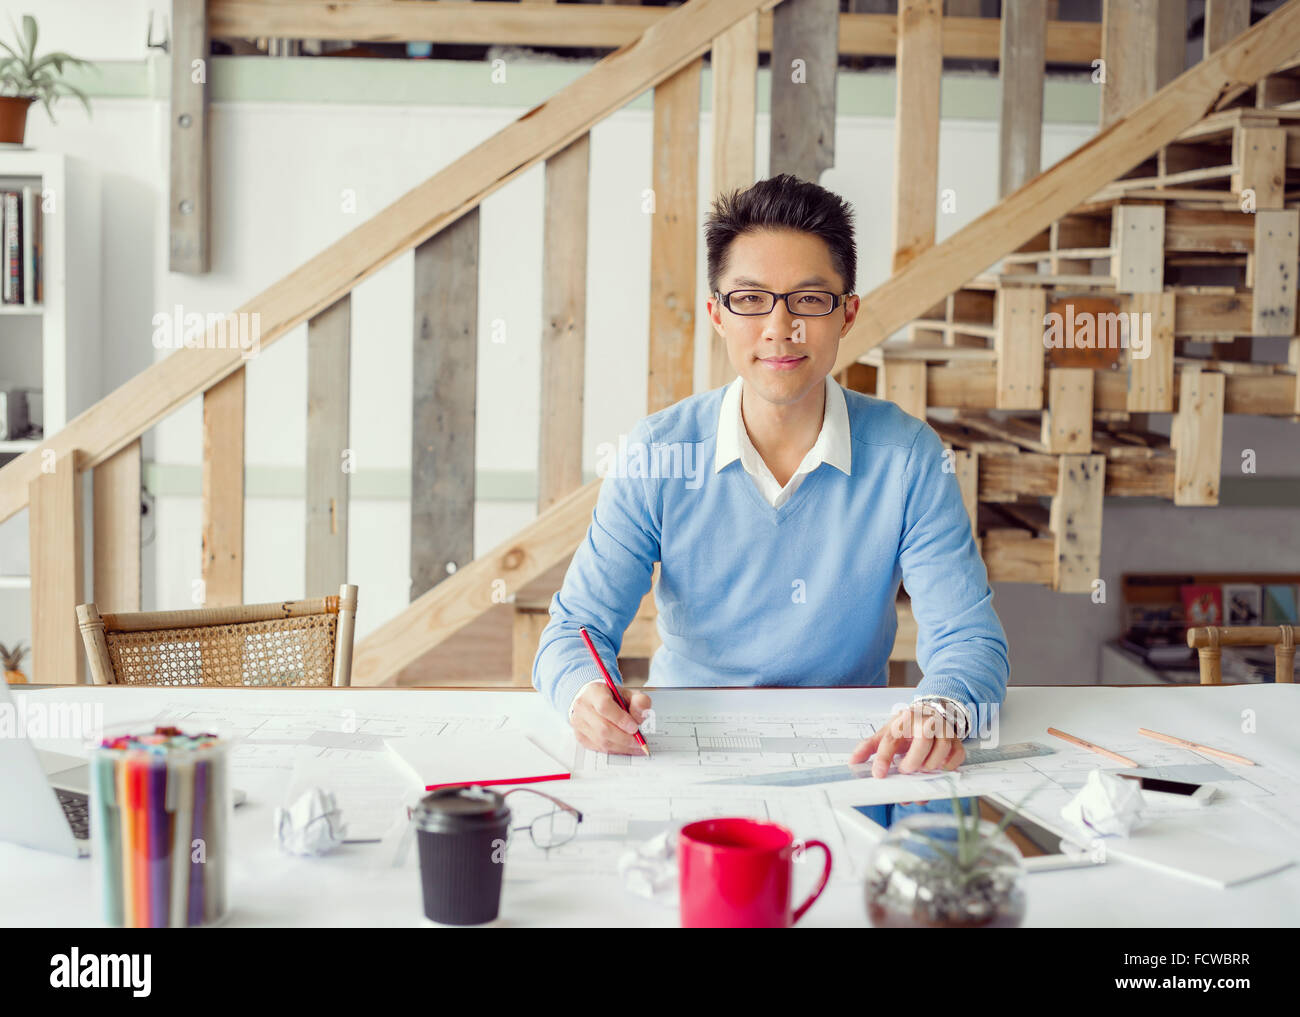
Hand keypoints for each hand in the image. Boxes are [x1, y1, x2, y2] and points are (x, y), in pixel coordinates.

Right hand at [571, 684, 651, 755]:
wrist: (594, 701)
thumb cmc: (611, 697)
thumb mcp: (629, 694)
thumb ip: (639, 701)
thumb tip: (642, 713)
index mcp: (594, 692)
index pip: (604, 706)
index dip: (620, 719)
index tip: (634, 727)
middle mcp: (582, 707)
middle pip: (603, 728)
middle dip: (624, 738)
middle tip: (639, 741)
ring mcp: (579, 723)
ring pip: (601, 741)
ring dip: (622, 747)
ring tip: (636, 747)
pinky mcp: (580, 736)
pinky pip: (599, 748)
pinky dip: (615, 750)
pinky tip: (626, 748)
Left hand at [848, 703, 965, 802]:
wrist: (930, 712)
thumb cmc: (907, 726)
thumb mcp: (886, 732)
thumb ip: (869, 747)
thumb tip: (853, 761)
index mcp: (902, 721)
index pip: (891, 739)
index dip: (883, 758)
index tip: (878, 774)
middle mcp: (924, 723)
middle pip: (922, 740)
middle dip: (914, 761)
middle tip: (906, 771)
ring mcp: (943, 730)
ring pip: (942, 748)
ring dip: (931, 765)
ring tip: (921, 772)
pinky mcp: (956, 740)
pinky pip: (957, 754)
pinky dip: (949, 765)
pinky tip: (940, 769)